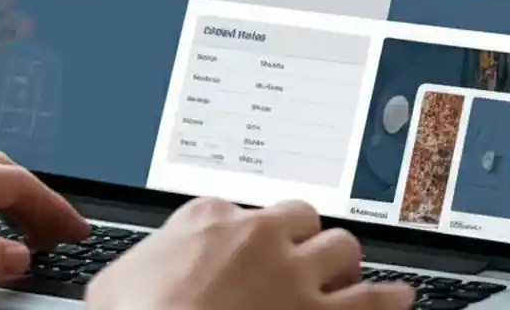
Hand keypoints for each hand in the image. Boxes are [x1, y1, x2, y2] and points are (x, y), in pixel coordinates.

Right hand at [87, 197, 412, 309]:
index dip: (246, 234)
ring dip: (344, 265)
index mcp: (206, 220)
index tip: (247, 248)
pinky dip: (389, 299)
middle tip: (300, 261)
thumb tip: (129, 280)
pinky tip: (397, 299)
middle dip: (302, 240)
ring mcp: (294, 275)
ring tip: (348, 277)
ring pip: (342, 248)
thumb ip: (137, 267)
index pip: (238, 209)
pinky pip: (375, 299)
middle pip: (300, 219)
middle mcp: (258, 237)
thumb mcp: (112, 286)